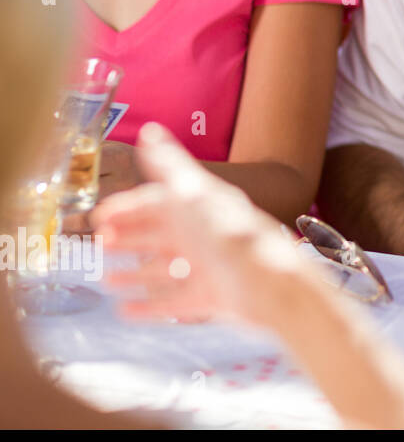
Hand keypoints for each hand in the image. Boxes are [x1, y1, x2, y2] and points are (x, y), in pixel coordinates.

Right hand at [92, 122, 306, 326]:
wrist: (267, 282)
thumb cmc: (228, 234)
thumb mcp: (193, 195)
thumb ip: (169, 166)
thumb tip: (150, 130)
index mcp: (200, 208)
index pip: (158, 203)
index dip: (128, 208)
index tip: (99, 217)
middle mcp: (204, 236)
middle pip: (159, 235)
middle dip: (128, 239)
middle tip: (98, 245)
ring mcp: (209, 267)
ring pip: (164, 271)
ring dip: (134, 274)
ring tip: (105, 280)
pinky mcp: (212, 298)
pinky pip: (174, 302)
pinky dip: (149, 306)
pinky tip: (124, 311)